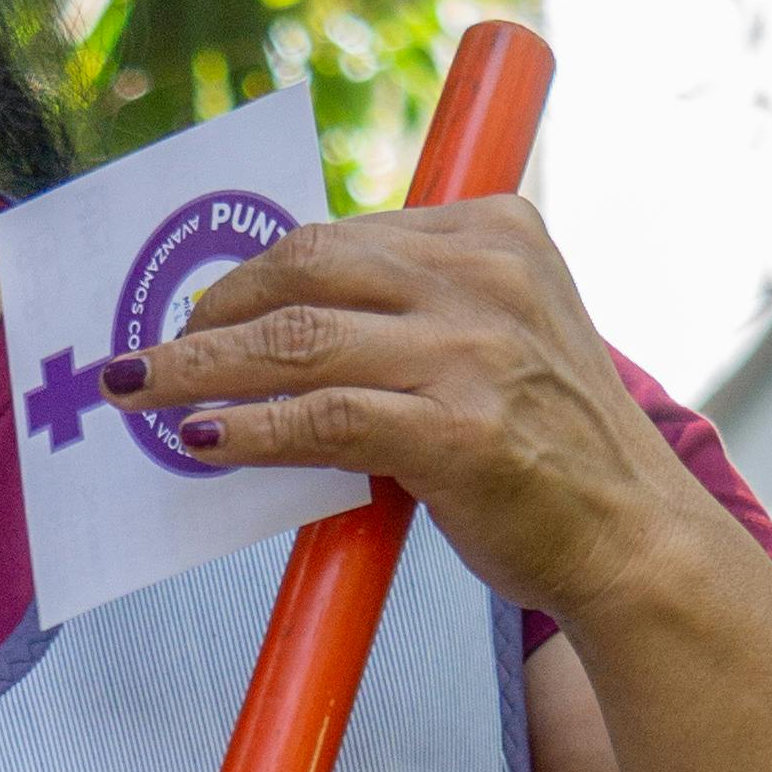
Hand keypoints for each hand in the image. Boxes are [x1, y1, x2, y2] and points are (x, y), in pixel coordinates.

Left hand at [105, 199, 717, 633]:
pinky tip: (201, 440)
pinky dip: (249, 429)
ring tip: (140, 394)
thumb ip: (415, 312)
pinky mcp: (457, 433)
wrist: (632, 538)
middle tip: (153, 353)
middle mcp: (486, 277)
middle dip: (214, 311)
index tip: (204, 311)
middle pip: (307, 268)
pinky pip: (322, 421)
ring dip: (200, 369)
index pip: (343, 235)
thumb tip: (282, 326)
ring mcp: (473, 353)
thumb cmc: (552, 449)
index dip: (256, 274)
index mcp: (496, 233)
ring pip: (299, 342)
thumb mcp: (499, 340)